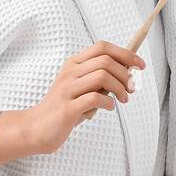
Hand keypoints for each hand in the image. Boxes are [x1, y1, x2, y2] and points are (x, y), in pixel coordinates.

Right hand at [26, 41, 143, 154]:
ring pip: (102, 76)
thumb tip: (127, 73)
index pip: (102, 47)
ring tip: (123, 99)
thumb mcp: (80, 88)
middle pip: (106, 61)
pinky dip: (108, 103)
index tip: (140, 65)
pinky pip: (94, 98)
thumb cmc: (64, 108)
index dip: (125, 53)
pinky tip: (109, 107)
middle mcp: (70, 73)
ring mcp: (67, 89)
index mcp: (73, 64)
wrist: (36, 128)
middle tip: (131, 89)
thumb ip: (98, 79)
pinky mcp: (67, 108)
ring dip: (120, 88)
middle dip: (126, 74)